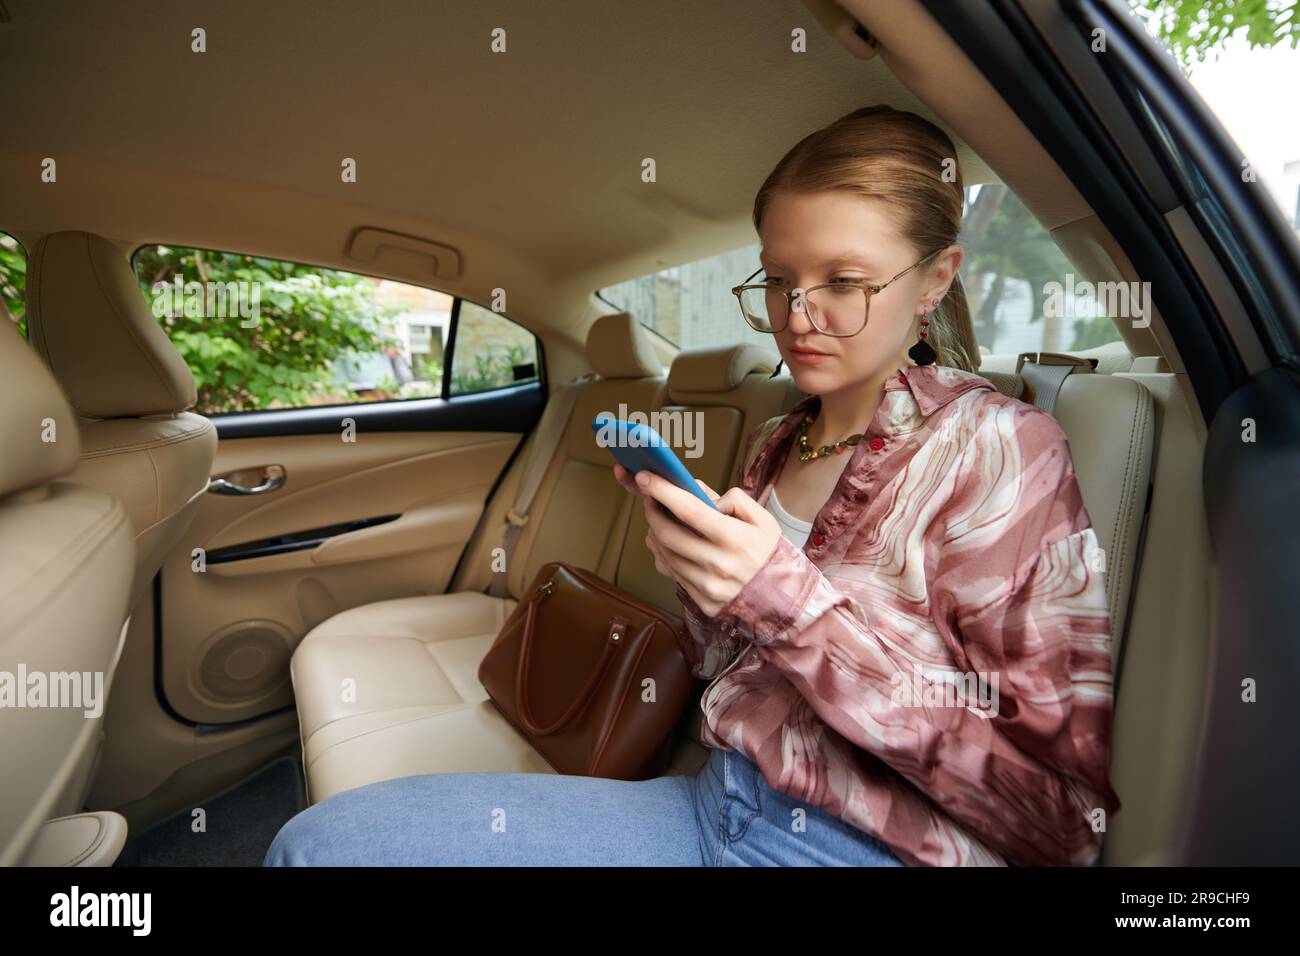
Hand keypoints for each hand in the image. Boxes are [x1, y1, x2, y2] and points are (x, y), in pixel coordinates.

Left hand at [612, 463, 782, 616]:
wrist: (784, 599)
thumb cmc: (770, 553)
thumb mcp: (763, 520)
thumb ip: (735, 500)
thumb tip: (702, 494)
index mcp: (735, 539)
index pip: (690, 511)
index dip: (663, 492)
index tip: (645, 478)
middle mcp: (719, 564)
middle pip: (668, 534)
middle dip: (651, 513)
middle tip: (649, 499)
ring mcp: (709, 587)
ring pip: (666, 555)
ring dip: (654, 534)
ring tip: (657, 521)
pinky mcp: (703, 602)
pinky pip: (673, 575)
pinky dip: (664, 556)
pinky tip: (666, 545)